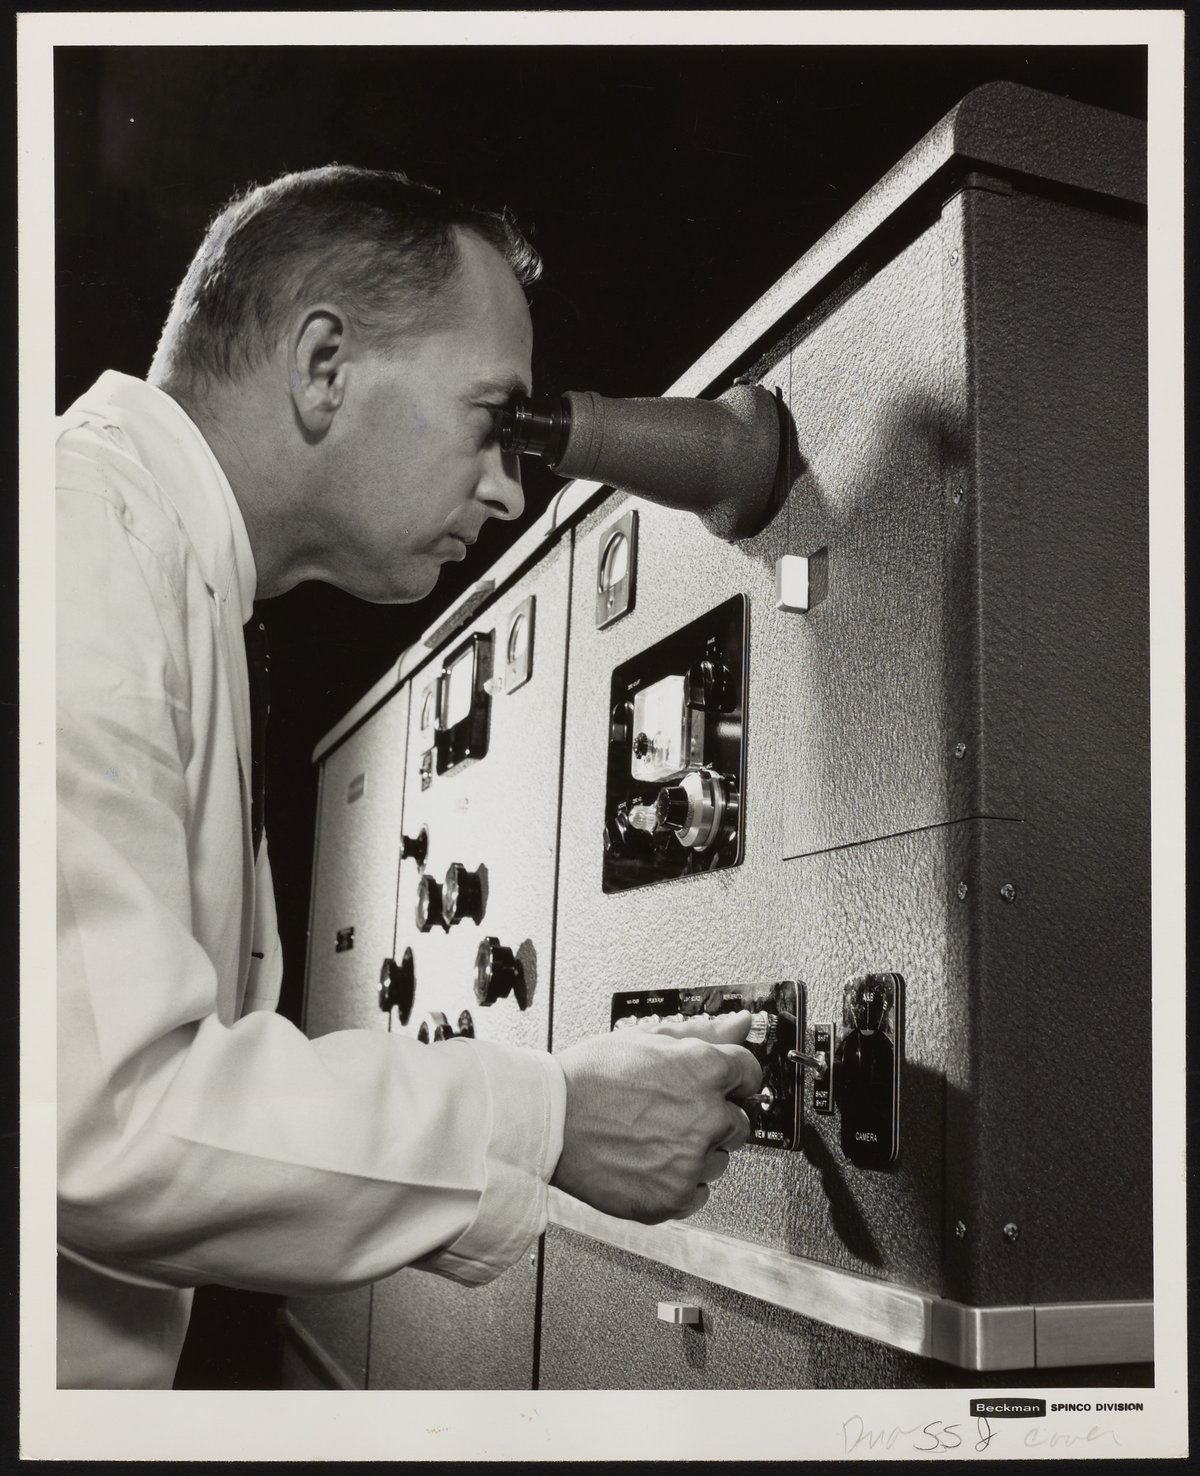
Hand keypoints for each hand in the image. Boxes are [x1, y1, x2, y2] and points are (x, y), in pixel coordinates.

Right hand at [550, 1010, 761, 1222]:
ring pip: (719, 1159)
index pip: (749, 1074)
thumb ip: (701, 1033)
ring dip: (698, 1151)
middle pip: (738, 1120)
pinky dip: (679, 1182)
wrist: (550, 1122)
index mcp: (704, 1071)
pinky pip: (698, 1192)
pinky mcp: (675, 1196)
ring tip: (654, 1138)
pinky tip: (650, 1162)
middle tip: (672, 1113)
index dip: (731, 1078)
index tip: (719, 1084)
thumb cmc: (589, 1079)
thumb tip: (739, 1024)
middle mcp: (706, 1116)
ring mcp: (692, 1160)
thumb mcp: (645, 1039)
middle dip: (713, 1115)